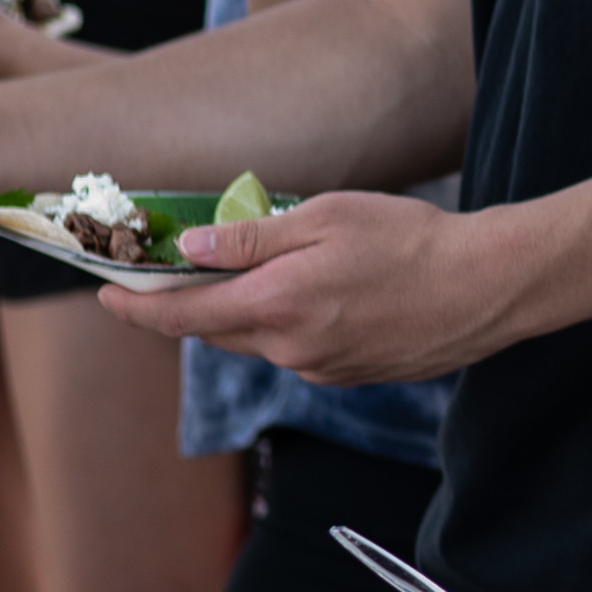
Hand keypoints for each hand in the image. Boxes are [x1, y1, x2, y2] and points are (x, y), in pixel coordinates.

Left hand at [98, 193, 500, 382]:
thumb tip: (187, 250)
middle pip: (215, 331)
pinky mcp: (349, 374)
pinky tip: (322, 291)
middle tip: (179, 265)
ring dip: (246, 309)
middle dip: (191, 303)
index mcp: (277, 304)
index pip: (181, 316)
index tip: (106, 293)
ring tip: (273, 266)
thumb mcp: (324, 217)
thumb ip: (250, 239)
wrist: (485, 287)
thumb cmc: (409, 239)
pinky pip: (296, 349)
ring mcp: (320, 368)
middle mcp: (290, 349)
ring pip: (259, 339)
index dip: (137, 307)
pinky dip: (288, 322)